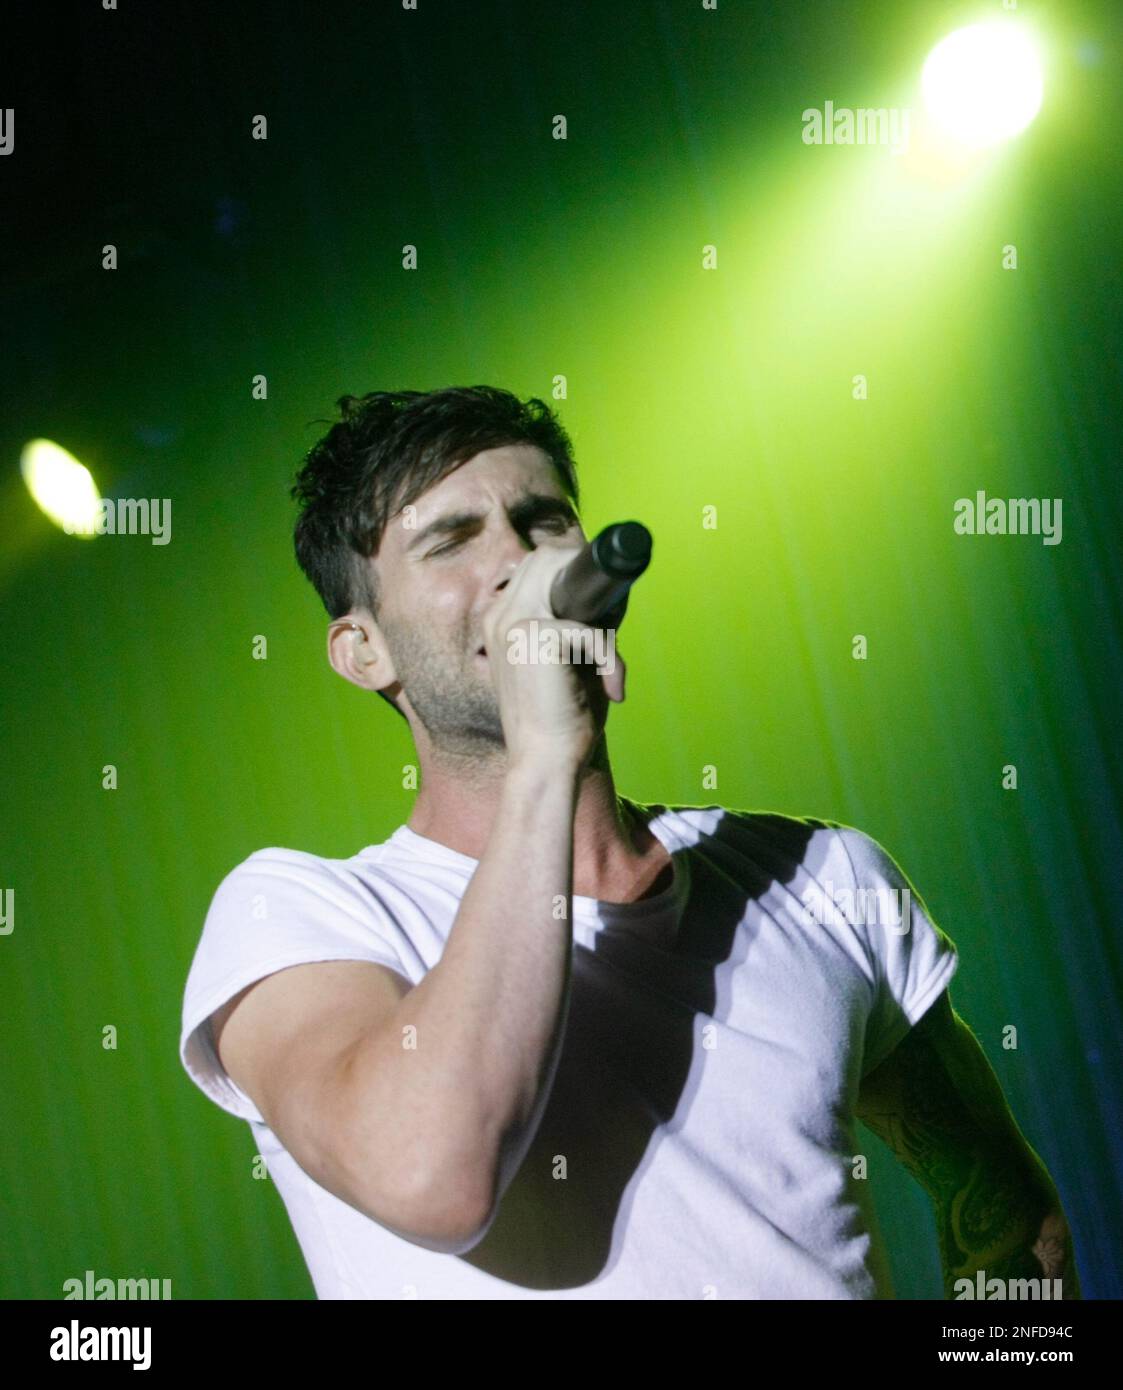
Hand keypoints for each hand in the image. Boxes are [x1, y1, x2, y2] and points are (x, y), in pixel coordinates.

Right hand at [480, 542, 626, 768]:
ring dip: (600, 622)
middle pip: (548, 558)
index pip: (536, 566)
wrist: (545, 762)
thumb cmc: (562, 719)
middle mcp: (500, 616)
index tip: (604, 608)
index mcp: (501, 621)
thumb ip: (582, 626)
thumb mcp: (570, 662)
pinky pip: (592, 630)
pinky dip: (611, 660)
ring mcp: (514, 623)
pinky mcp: (536, 637)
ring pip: (569, 581)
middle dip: (589, 581)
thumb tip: (613, 599)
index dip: (572, 574)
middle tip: (611, 626)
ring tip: (606, 662)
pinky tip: (611, 689)